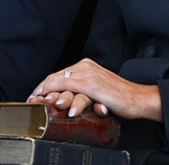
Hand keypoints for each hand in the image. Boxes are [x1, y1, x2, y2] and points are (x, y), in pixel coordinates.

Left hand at [29, 58, 162, 121]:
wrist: (138, 98)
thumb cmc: (120, 98)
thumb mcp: (97, 91)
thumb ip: (82, 91)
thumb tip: (66, 100)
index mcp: (86, 65)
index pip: (59, 74)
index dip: (44, 86)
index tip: (35, 97)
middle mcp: (85, 66)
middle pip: (55, 76)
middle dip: (40, 90)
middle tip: (30, 102)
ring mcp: (88, 74)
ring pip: (58, 80)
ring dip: (45, 92)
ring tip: (36, 102)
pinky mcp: (91, 84)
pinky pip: (68, 86)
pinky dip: (56, 93)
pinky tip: (51, 102)